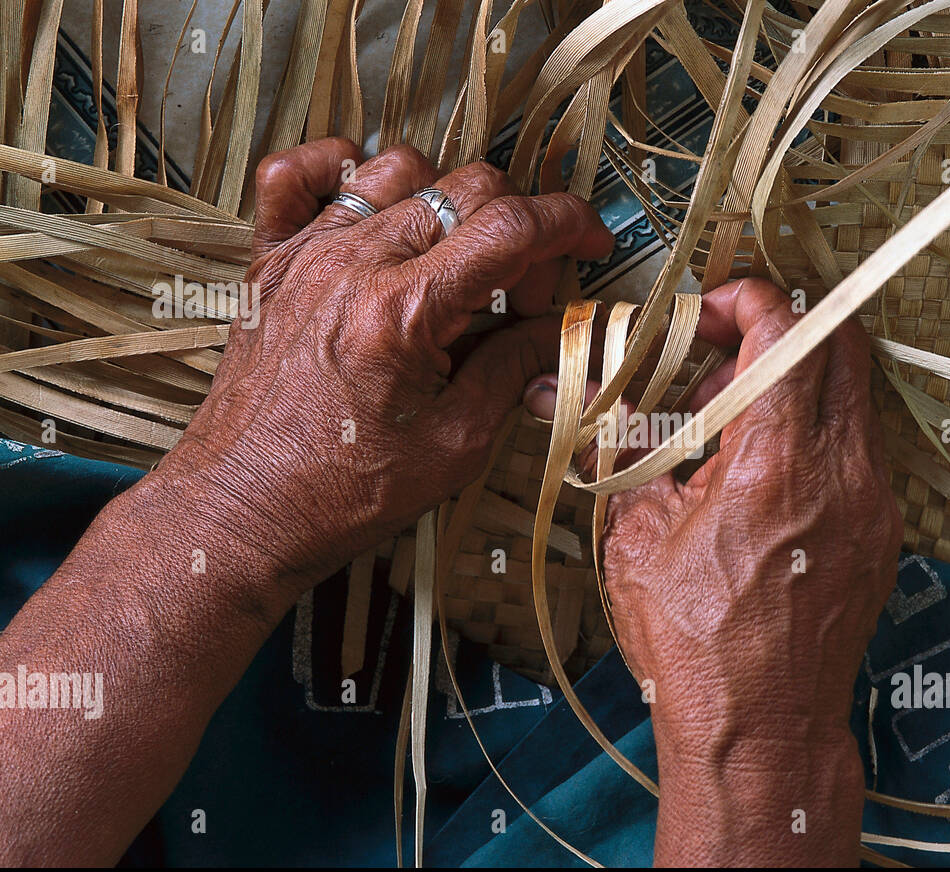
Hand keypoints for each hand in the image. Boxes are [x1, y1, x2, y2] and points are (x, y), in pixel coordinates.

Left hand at [149, 139, 613, 594]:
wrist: (243, 509)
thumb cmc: (345, 492)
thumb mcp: (456, 445)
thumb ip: (511, 370)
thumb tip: (554, 329)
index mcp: (404, 312)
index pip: (510, 227)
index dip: (569, 224)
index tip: (592, 242)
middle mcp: (353, 264)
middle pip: (465, 188)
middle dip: (518, 229)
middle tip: (523, 294)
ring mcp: (305, 254)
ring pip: (397, 168)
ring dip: (448, 199)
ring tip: (457, 259)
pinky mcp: (270, 263)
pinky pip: (295, 174)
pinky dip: (341, 169)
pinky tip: (373, 207)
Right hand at [526, 277, 901, 864]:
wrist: (763, 730)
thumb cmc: (696, 647)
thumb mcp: (636, 539)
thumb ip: (630, 452)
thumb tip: (611, 406)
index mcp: (780, 460)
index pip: (789, 329)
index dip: (748, 298)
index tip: (710, 308)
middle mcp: (844, 471)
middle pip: (841, 346)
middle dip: (776, 331)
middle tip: (717, 359)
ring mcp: (873, 503)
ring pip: (853, 397)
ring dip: (794, 384)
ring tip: (728, 424)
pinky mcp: (880, 533)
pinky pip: (856, 448)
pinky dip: (812, 433)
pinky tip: (759, 474)